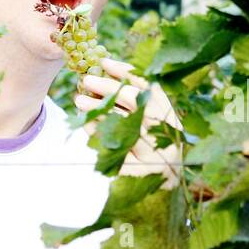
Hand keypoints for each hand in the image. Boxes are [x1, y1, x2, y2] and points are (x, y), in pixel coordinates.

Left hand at [75, 57, 182, 182]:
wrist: (164, 187)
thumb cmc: (152, 147)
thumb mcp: (152, 123)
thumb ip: (136, 101)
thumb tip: (105, 71)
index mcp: (169, 116)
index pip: (148, 86)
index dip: (126, 72)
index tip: (104, 62)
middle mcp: (164, 133)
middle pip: (133, 101)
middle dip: (108, 87)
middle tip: (87, 80)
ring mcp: (152, 152)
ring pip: (120, 122)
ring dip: (96, 108)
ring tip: (79, 99)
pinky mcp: (136, 170)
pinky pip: (110, 146)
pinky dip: (95, 131)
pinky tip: (85, 122)